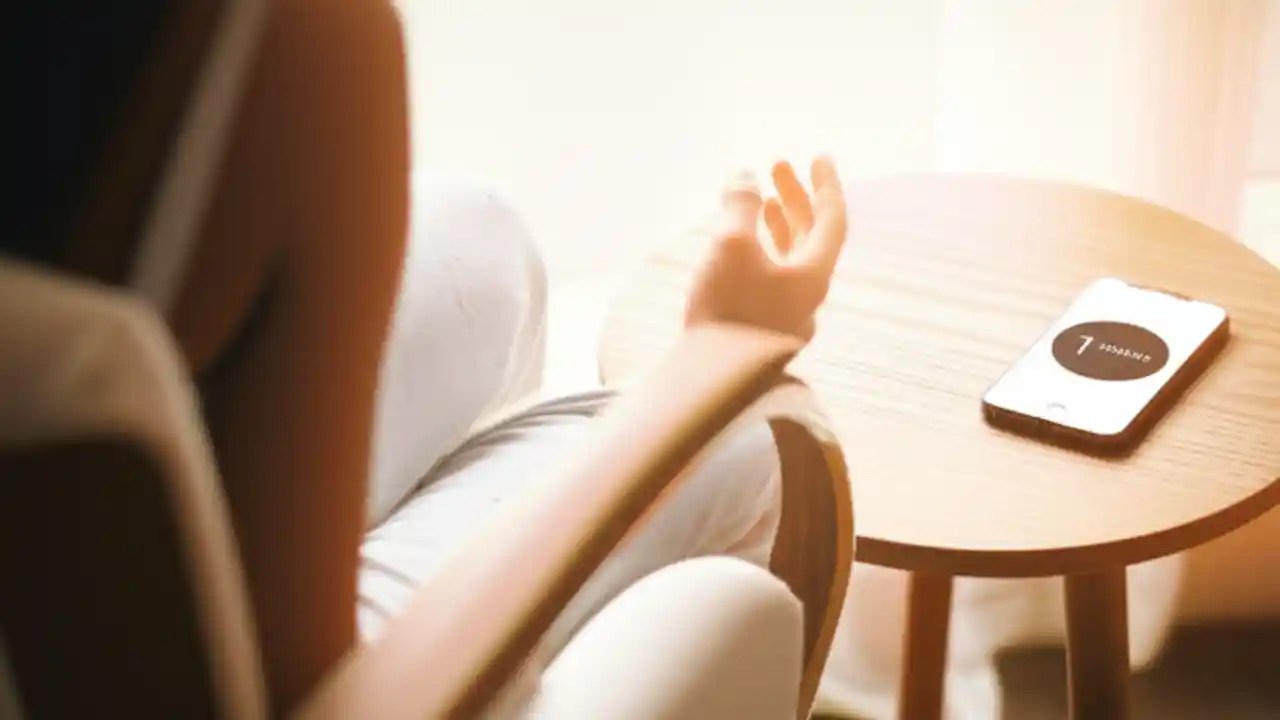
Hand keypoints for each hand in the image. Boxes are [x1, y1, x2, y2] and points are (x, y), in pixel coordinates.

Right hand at [684, 157, 847, 340]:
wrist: (712, 382)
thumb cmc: (726, 312)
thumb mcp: (731, 246)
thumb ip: (740, 206)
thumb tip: (745, 176)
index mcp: (813, 275)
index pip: (832, 220)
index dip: (825, 185)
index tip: (818, 158)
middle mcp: (807, 296)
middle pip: (812, 238)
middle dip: (797, 200)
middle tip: (778, 168)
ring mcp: (786, 315)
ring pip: (791, 260)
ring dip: (780, 226)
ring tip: (762, 203)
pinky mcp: (762, 330)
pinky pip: (772, 279)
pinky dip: (762, 252)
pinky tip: (741, 247)